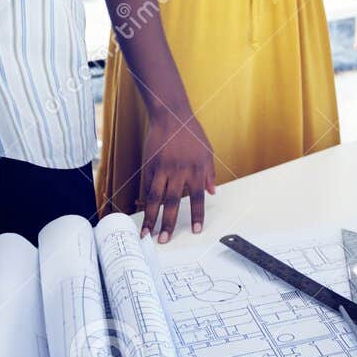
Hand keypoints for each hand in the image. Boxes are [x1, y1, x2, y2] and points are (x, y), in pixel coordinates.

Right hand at [140, 115, 216, 241]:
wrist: (171, 116)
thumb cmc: (192, 133)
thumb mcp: (207, 152)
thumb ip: (209, 173)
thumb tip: (212, 192)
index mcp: (197, 169)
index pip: (198, 198)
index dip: (197, 215)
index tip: (195, 231)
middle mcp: (179, 171)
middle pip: (173, 202)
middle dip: (168, 223)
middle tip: (163, 240)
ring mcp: (162, 168)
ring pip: (154, 198)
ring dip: (150, 217)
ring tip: (146, 233)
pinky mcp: (149, 165)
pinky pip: (147, 186)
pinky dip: (146, 200)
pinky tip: (144, 212)